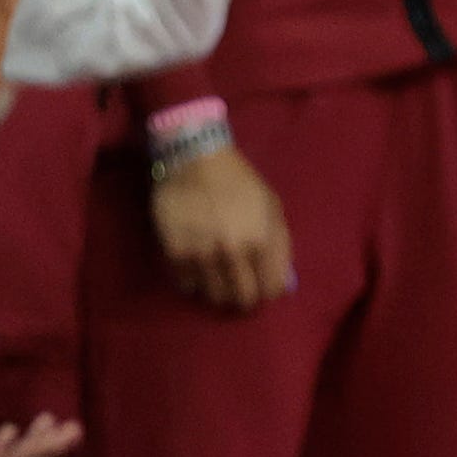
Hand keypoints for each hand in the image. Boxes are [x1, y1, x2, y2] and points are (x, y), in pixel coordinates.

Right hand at [151, 141, 293, 309]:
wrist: (193, 157)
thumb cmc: (238, 181)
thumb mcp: (272, 207)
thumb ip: (280, 247)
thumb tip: (280, 285)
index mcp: (262, 241)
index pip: (270, 291)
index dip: (267, 291)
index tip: (260, 284)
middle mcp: (233, 253)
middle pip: (242, 299)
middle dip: (244, 297)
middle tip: (238, 286)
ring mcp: (202, 254)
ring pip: (214, 296)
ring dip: (218, 290)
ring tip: (216, 277)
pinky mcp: (175, 250)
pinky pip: (186, 284)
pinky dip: (193, 282)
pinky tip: (197, 267)